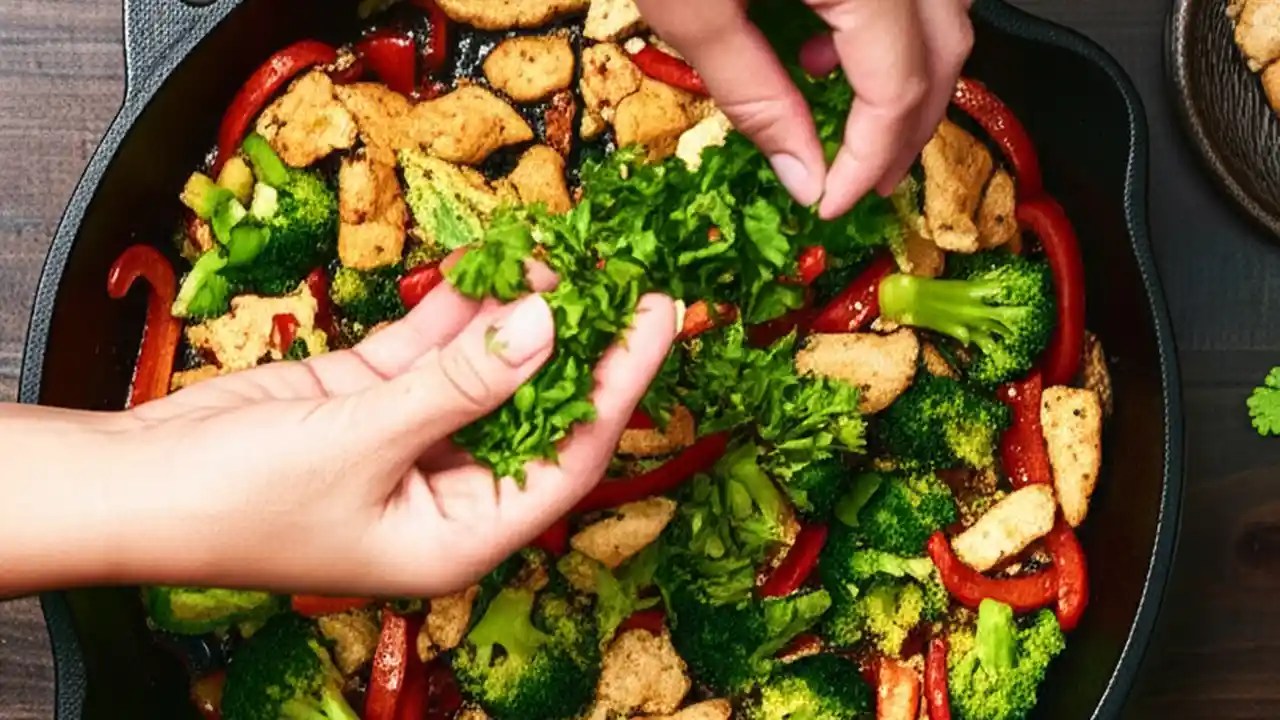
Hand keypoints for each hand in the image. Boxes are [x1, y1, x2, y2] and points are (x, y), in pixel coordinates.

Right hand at [110, 267, 675, 597]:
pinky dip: (459, 309)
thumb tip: (548, 330)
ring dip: (516, 315)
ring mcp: (412, 441)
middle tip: (619, 279)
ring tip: (556, 256)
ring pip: (488, 369)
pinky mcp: (374, 399)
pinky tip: (492, 266)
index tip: (654, 320)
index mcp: (459, 538)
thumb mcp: (364, 440)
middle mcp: (447, 494)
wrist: (135, 485)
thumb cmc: (238, 502)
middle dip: (576, 345)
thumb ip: (462, 384)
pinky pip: (435, 347)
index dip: (619, 387)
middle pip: (537, 409)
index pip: (568, 457)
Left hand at [633, 0, 973, 218]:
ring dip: (905, 76)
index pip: (900, 87)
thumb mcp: (692, 5)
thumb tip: (801, 173)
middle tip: (854, 183)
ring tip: (835, 116)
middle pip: (945, 50)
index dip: (869, 160)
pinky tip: (823, 45)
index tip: (830, 205)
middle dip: (904, 129)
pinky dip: (888, 29)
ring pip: (941, 16)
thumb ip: (752, 90)